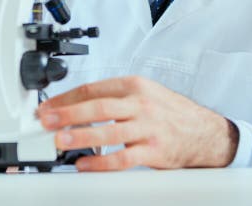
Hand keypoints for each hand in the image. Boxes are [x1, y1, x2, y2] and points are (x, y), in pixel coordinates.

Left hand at [36, 75, 238, 170]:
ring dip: (81, 136)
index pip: (93, 89)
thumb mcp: (143, 93)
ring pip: (109, 130)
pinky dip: (101, 162)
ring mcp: (148, 127)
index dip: (66, 98)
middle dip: (68, 113)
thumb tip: (76, 105)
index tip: (48, 107)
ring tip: (60, 141)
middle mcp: (140, 103)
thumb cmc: (170, 112)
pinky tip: (84, 165)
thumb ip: (113, 97)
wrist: (204, 132)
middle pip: (98, 106)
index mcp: (134, 86)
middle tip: (47, 120)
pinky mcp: (154, 151)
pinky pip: (123, 158)